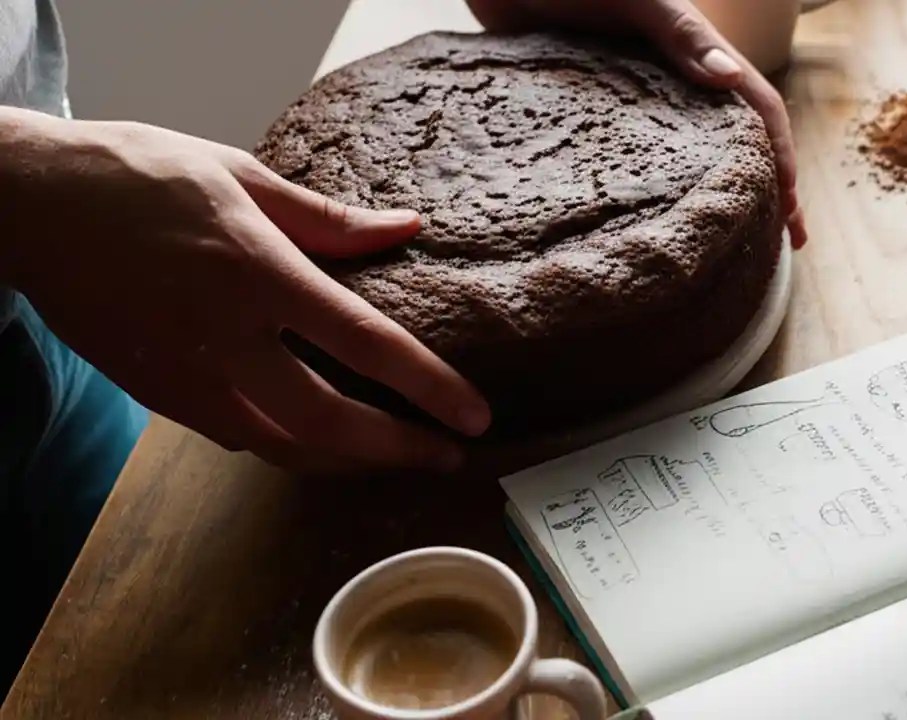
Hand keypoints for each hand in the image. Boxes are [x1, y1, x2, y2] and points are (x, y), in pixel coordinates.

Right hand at [0, 109, 489, 472]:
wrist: (29, 208)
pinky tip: (325, 438)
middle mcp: (226, 337)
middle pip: (330, 424)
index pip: (365, 344)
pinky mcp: (162, 395)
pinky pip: (242, 438)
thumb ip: (328, 217)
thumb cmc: (136, 175)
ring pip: (286, 448)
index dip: (428, 388)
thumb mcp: (239, 175)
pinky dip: (294, 447)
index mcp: (257, 272)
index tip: (474, 417)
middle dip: (399, 451)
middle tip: (447, 456)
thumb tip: (406, 230)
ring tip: (398, 455)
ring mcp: (189, 376)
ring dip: (351, 462)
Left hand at [465, 0, 806, 248]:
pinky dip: (665, 190)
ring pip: (696, 152)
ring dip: (722, 192)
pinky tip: (665, 222)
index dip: (781, 158)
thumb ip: (679, 33)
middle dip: (766, 187)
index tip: (791, 211)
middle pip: (737, 138)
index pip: (757, 108)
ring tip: (736, 242)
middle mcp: (676, 77)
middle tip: (782, 247)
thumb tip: (729, 78)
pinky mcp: (597, 112)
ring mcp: (639, 98)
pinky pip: (642, 158)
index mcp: (695, 49)